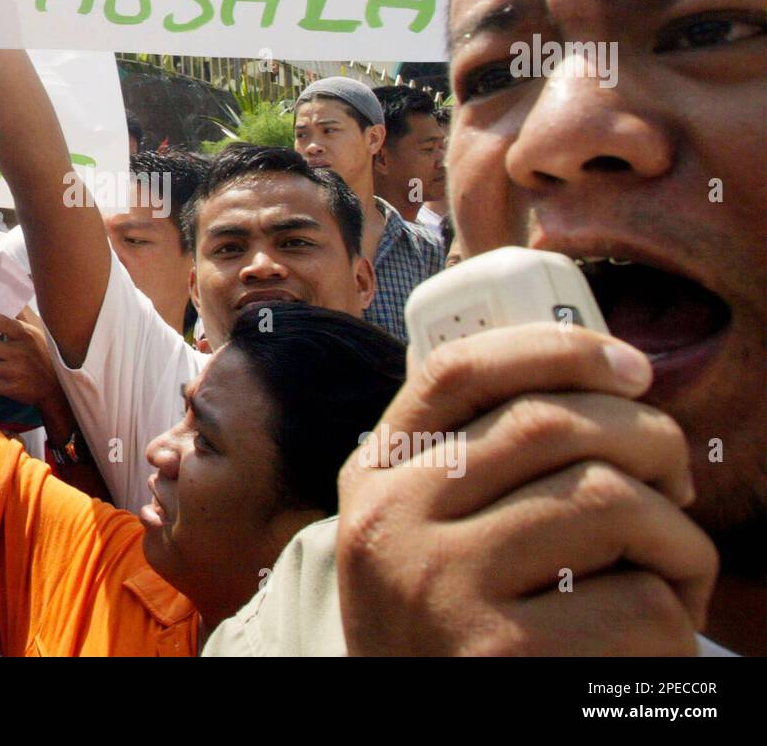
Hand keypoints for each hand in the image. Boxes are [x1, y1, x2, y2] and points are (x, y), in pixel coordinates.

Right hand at [335, 324, 717, 655]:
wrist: (419, 733)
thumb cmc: (444, 628)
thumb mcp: (417, 531)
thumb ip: (461, 462)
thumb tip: (592, 382)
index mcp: (377, 477)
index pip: (459, 371)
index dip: (556, 348)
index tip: (630, 364)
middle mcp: (394, 520)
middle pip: (551, 424)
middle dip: (647, 436)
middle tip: (676, 476)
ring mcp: (439, 585)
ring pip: (605, 502)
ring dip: (678, 534)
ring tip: (678, 566)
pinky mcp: (498, 656)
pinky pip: (635, 601)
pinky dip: (678, 613)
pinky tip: (659, 635)